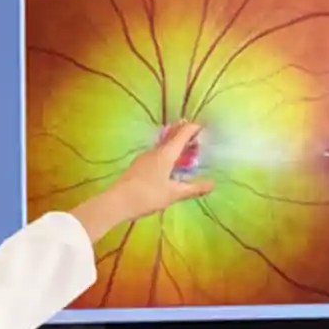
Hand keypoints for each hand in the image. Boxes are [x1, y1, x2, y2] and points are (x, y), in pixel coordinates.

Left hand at [69, 120, 213, 241]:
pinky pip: (157, 152)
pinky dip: (167, 152)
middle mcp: (156, 151)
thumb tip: (212, 184)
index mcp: (166, 154)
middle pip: (172, 136)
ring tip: (184, 147)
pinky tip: (167, 162)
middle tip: (195, 132)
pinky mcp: (139, 165)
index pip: (183, 134)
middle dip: (184, 132)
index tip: (203, 126)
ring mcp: (145, 157)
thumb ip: (193, 189)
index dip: (194, 128)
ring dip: (175, 142)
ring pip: (164, 144)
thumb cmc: (147, 196)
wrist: (116, 202)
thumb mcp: (173, 194)